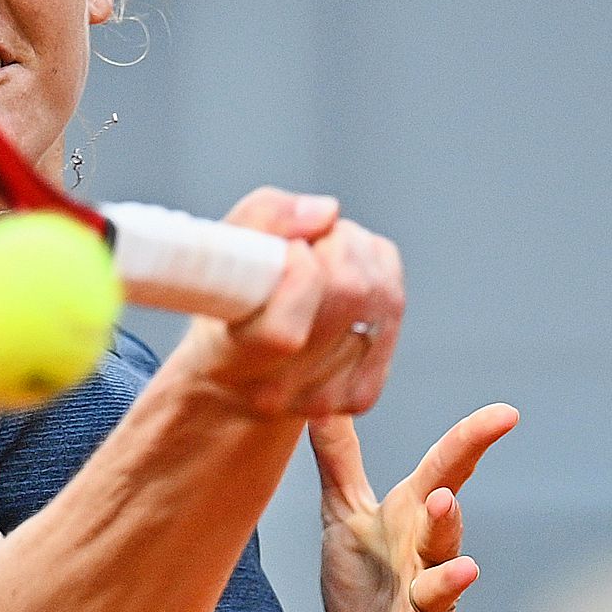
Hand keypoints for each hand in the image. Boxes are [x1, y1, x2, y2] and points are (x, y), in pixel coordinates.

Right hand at [171, 188, 404, 419]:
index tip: (292, 248)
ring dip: (360, 255)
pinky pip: (393, 308)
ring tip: (325, 254)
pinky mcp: (360, 394)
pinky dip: (379, 274)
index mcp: (229, 362)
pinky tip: (349, 276)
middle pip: (348, 298)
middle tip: (311, 238)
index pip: (284, 332)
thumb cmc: (221, 306)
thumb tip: (327, 212)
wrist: (234, 380)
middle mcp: (278, 391)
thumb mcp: (218, 253)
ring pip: (379, 298)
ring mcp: (324, 399)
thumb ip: (261, 219)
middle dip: (338, 244)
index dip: (300, 275)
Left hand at [310, 403, 518, 611]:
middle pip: (444, 530)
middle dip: (446, 514)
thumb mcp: (346, 515)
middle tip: (443, 495)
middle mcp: (428, 559)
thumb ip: (339, 459)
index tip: (507, 413)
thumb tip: (321, 398)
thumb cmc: (367, 585)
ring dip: (449, 581)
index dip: (475, 440)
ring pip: (442, 591)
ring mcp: (425, 610)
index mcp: (411, 518)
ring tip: (461, 572)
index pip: (446, 471)